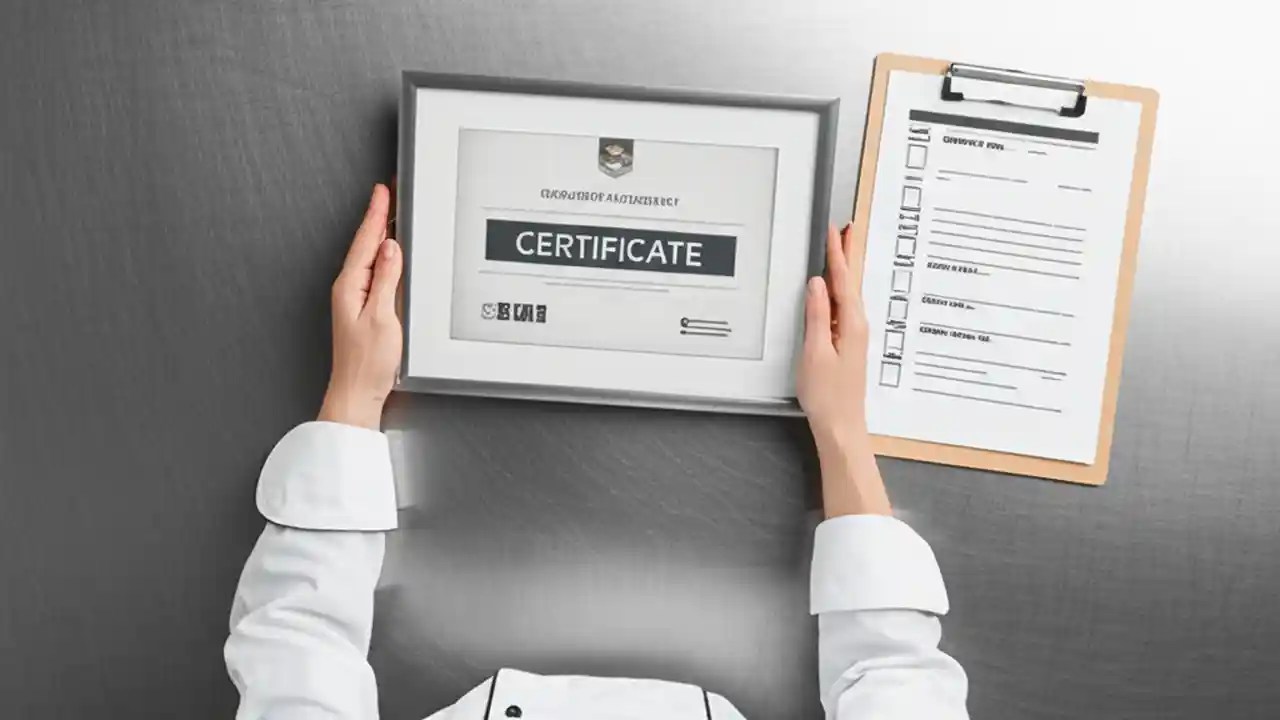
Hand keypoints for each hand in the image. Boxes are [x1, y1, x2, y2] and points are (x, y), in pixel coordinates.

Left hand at [317, 184, 401, 429]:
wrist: (358, 393)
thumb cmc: (367, 364)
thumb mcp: (382, 316)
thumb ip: (386, 279)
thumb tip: (390, 248)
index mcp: (350, 286)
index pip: (366, 241)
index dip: (376, 214)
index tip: (382, 191)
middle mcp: (348, 289)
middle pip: (365, 244)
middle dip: (377, 217)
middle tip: (387, 193)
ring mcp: (355, 299)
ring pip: (368, 256)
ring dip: (379, 234)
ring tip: (388, 213)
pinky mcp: (363, 309)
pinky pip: (373, 271)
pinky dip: (381, 256)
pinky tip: (388, 253)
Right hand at [798, 224, 890, 516]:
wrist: (841, 425)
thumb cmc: (827, 395)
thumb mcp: (815, 352)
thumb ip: (816, 316)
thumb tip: (817, 284)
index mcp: (851, 324)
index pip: (843, 280)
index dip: (837, 254)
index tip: (833, 230)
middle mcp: (858, 326)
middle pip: (853, 281)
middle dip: (850, 253)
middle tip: (849, 227)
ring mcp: (855, 335)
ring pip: (851, 292)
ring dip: (848, 268)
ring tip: (846, 247)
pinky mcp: (850, 344)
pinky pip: (847, 306)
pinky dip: (844, 288)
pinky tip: (839, 286)